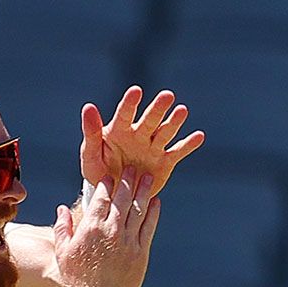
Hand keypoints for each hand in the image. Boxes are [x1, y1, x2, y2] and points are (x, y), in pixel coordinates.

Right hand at [54, 168, 159, 286]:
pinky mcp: (141, 251)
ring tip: (147, 178)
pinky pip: (149, 226)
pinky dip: (153, 212)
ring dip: (143, 190)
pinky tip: (155, 202)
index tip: (109, 176)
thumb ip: (62, 228)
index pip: (101, 198)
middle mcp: (111, 229)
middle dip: (127, 180)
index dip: (106, 184)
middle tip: (132, 168)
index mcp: (91, 228)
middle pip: (122, 198)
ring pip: (138, 208)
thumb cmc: (77, 278)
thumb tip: (62, 209)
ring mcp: (128, 239)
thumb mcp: (63, 253)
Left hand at [81, 86, 203, 197]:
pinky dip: (188, 145)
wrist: (113, 195)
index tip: (136, 91)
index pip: (125, 114)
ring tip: (182, 111)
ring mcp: (153, 147)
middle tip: (167, 96)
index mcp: (120, 130)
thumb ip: (92, 132)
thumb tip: (88, 106)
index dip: (130, 103)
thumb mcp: (91, 155)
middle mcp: (139, 134)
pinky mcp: (165, 161)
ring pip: (165, 132)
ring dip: (174, 122)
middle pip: (150, 120)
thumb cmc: (99, 171)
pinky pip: (177, 152)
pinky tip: (198, 136)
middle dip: (158, 109)